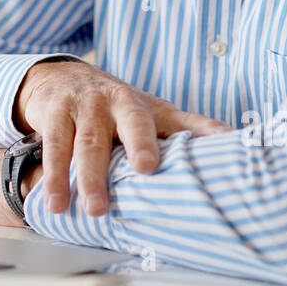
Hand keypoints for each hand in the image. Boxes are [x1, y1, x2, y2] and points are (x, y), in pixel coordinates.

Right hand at [14, 59, 229, 216]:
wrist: (65, 75)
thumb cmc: (118, 104)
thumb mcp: (154, 111)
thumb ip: (190, 127)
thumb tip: (234, 140)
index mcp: (137, 104)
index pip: (146, 123)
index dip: (147, 142)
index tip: (149, 166)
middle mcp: (109, 102)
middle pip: (109, 135)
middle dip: (110, 165)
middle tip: (116, 194)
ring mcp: (79, 107)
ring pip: (79, 143)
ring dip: (79, 178)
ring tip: (84, 210)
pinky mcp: (53, 114)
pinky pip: (52, 146)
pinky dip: (51, 175)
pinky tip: (52, 202)